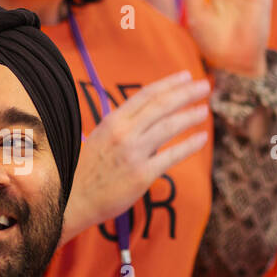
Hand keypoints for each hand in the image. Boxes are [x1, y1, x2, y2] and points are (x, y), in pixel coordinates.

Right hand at [60, 71, 209, 243]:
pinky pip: (172, 156)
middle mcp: (123, 133)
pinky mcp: (142, 175)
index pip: (146, 95)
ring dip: (190, 116)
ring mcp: (133, 154)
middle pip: (161, 106)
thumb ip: (124, 127)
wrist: (72, 200)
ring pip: (169, 126)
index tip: (185, 76)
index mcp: (112, 121)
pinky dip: (190, 145)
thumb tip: (151, 118)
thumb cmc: (86, 170)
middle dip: (186, 93)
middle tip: (204, 86)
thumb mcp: (100, 138)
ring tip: (204, 110)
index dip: (168, 83)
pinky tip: (202, 138)